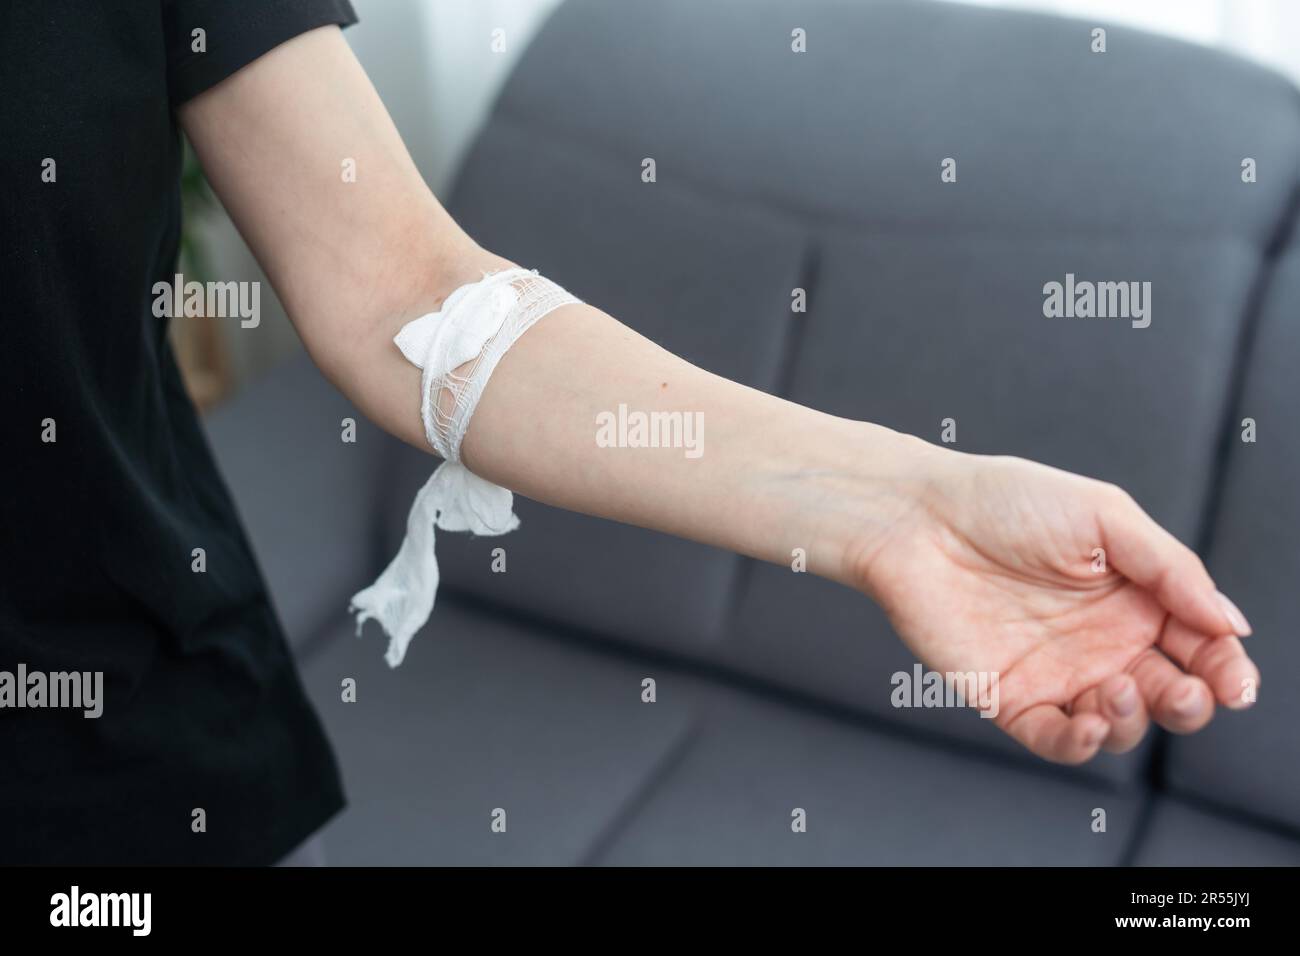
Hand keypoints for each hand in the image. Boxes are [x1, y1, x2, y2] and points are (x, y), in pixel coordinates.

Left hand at [848, 445, 1258, 763]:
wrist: (917, 519)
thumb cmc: (1004, 501)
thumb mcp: (1104, 517)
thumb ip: (1171, 568)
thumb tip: (1232, 624)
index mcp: (1132, 596)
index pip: (1198, 644)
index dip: (1225, 668)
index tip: (1236, 681)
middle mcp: (1100, 640)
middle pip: (1169, 693)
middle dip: (1192, 703)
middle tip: (1189, 692)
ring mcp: (1056, 672)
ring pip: (1118, 724)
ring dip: (1133, 720)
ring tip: (1116, 688)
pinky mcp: (1009, 697)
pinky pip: (1056, 740)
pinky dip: (1080, 744)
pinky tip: (1087, 721)